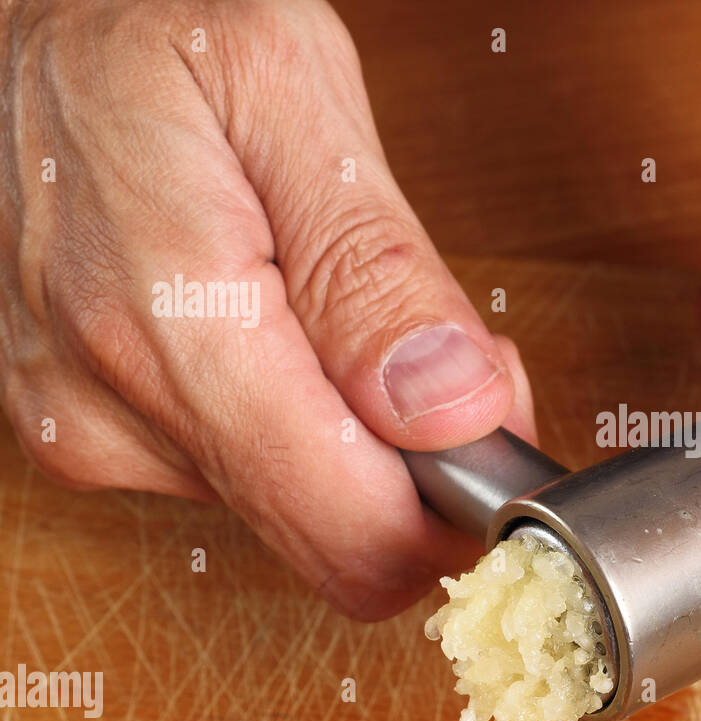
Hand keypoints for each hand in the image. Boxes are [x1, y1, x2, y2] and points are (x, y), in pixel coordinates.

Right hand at [0, 0, 532, 618]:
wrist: (30, 28)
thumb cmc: (151, 31)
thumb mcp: (293, 94)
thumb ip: (375, 269)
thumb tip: (452, 409)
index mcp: (172, 323)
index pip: (350, 528)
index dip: (458, 510)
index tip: (501, 433)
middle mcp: (119, 406)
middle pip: (337, 536)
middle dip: (426, 468)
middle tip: (454, 358)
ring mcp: (101, 429)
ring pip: (302, 511)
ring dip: (367, 439)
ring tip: (362, 315)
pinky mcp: (102, 433)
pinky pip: (253, 476)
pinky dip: (310, 427)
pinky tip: (303, 337)